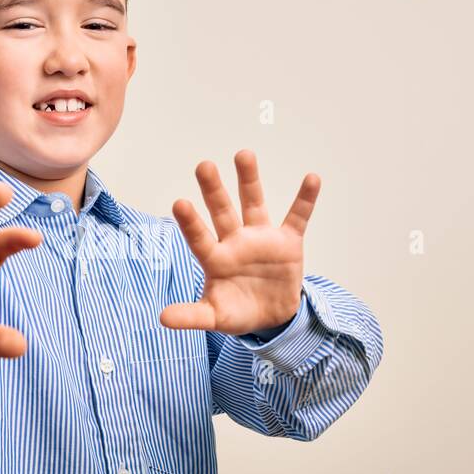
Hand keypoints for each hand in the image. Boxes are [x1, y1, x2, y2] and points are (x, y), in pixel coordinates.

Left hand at [160, 150, 319, 335]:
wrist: (272, 318)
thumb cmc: (238, 312)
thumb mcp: (215, 317)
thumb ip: (191, 316)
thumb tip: (162, 319)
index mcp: (215, 259)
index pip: (199, 238)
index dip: (190, 223)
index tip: (179, 203)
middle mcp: (235, 242)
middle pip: (222, 211)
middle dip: (213, 190)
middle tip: (203, 166)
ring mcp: (261, 239)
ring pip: (253, 204)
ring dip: (249, 180)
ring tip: (243, 154)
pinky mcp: (288, 242)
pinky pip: (297, 217)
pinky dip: (305, 200)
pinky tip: (311, 179)